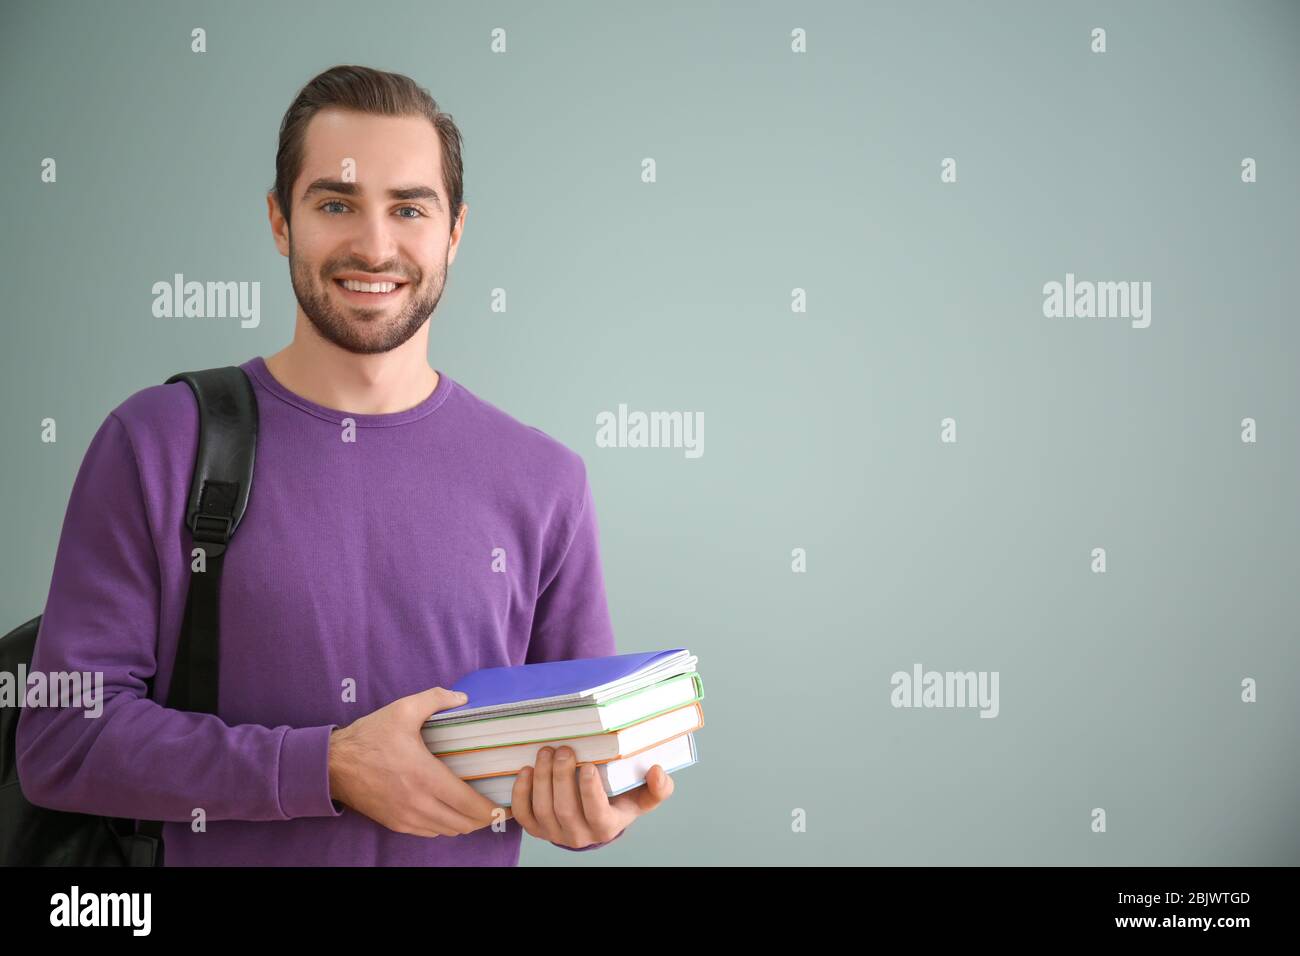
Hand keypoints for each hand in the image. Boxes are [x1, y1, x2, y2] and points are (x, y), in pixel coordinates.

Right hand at [328, 686, 505, 837]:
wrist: (332, 765)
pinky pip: (429, 832)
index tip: (504, 805)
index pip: (468, 804)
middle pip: (462, 823)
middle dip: (483, 818)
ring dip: (464, 823)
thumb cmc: (369, 737)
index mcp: (425, 777)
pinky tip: (449, 811)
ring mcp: (406, 817)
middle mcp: (418, 803)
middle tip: (494, 806)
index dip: (490, 809)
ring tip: (475, 809)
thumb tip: (463, 698)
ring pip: (447, 831)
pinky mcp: (395, 823)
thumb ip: (436, 699)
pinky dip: (444, 826)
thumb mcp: (403, 709)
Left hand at [503, 745, 674, 847]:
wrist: (595, 820)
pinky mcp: (536, 829)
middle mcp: (580, 835)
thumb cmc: (619, 801)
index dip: (590, 792)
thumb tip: (658, 771)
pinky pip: (523, 815)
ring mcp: (555, 833)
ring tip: (546, 752)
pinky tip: (525, 770)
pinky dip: (521, 792)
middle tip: (563, 750)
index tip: (588, 766)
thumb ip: (657, 788)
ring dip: (541, 779)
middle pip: (565, 810)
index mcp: (606, 826)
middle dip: (561, 777)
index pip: (597, 814)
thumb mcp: (642, 797)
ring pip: (543, 810)